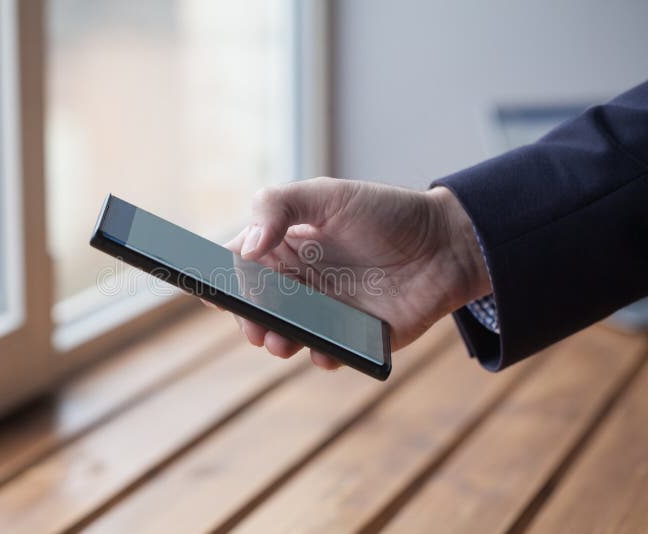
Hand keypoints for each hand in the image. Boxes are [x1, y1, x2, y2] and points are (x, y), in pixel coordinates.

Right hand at [223, 177, 490, 369]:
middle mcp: (301, 281)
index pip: (242, 263)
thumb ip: (280, 205)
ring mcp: (326, 311)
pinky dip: (321, 354)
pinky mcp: (354, 337)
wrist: (448, 244)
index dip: (223, 276)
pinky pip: (328, 352)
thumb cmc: (387, 213)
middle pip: (257, 305)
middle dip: (248, 318)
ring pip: (286, 334)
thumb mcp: (329, 193)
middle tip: (253, 324)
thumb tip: (247, 248)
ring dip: (276, 341)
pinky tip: (326, 349)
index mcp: (287, 245)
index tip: (211, 289)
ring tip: (280, 341)